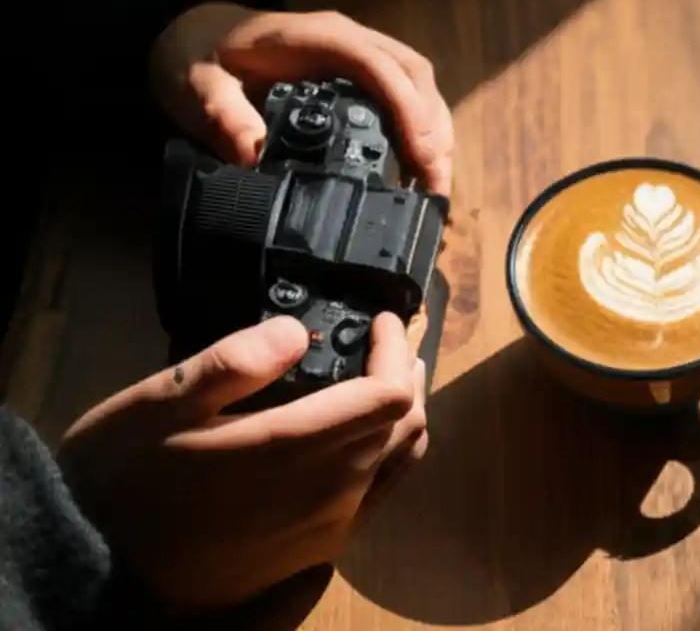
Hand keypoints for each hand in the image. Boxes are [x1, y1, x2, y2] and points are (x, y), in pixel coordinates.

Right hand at [57, 313, 427, 612]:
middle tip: (387, 342)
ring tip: (385, 379)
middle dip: (404, 374)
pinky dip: (389, 454)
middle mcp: (329, 492)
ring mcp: (331, 527)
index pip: (389, 394)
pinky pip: (381, 494)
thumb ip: (230, 364)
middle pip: (405, 425)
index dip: (393, 350)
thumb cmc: (124, 477)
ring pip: (400, 461)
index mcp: (294, 449)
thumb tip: (294, 331)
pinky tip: (363, 436)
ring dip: (403, 414)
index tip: (380, 320)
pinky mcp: (321, 550)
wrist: (101, 571)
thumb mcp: (156, 405)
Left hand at [148, 2, 453, 194]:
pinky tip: (421, 173)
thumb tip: (254, 153)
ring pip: (419, 88)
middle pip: (414, 76)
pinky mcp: (364, 78)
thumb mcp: (198, 87)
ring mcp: (362, 57)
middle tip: (437, 185)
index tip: (422, 154)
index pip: (378, 65)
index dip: (407, 107)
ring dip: (436, 136)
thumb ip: (222, 115)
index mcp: (318, 37)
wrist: (199, 39)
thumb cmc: (200, 59)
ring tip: (436, 189)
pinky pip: (406, 99)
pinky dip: (422, 134)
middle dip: (434, 131)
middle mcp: (351, 42)